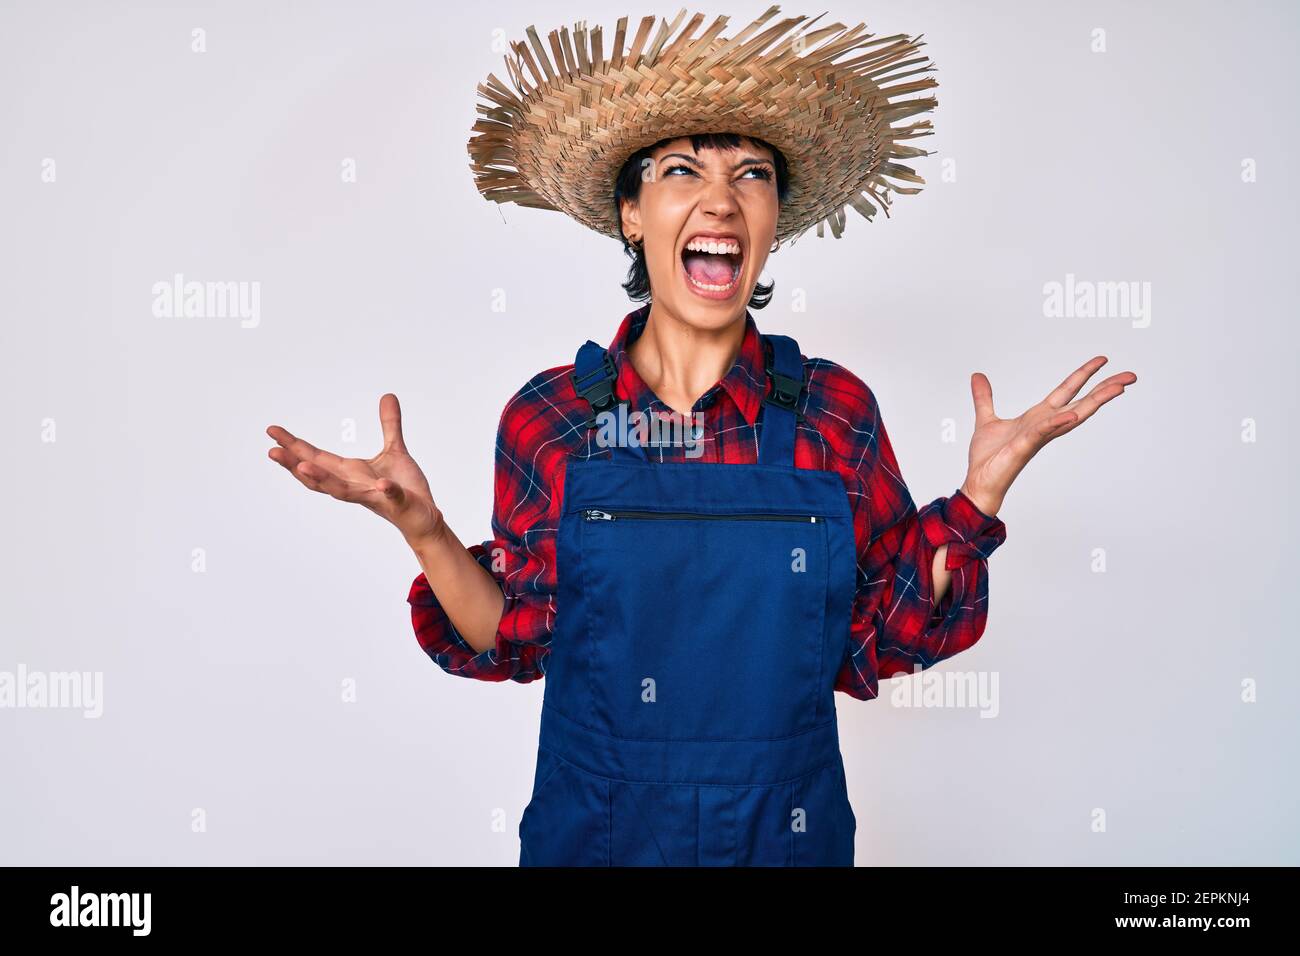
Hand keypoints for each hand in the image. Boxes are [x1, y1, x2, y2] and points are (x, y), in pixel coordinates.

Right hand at [266, 393, 443, 545]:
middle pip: (318, 475)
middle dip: (294, 463)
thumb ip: (390, 425)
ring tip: (302, 467)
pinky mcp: (397, 503)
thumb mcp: (395, 451)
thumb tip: (387, 395)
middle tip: (271, 450)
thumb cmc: (406, 488)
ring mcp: (374, 496)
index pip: (315, 457)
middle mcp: (354, 486)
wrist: (424, 517)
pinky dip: (386, 490)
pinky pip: (391, 496)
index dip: (294, 445)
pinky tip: (381, 483)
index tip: (272, 431)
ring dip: (322, 480)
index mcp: (350, 473)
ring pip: (342, 491)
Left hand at [959, 356, 1136, 516]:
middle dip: (1105, 389)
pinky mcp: (1025, 447)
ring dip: (1095, 402)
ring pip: (1073, 416)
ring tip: (1117, 388)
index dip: (1083, 375)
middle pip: (1082, 403)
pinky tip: (1072, 413)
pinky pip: (1043, 431)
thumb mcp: (986, 419)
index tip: (1103, 360)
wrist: (979, 482)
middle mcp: (1045, 426)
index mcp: (1038, 418)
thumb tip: (978, 376)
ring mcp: (1038, 437)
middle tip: (1130, 375)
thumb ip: (984, 398)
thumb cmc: (989, 458)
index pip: (1067, 392)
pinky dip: (1058, 422)